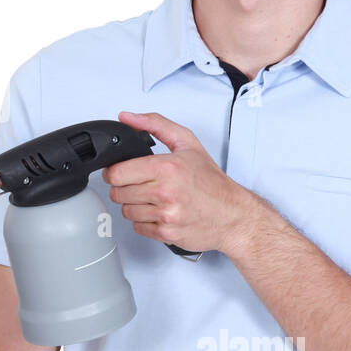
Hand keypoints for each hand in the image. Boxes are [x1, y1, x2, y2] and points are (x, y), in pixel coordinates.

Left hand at [102, 110, 259, 254]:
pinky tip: (160, 212)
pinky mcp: (166, 233)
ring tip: (154, 199)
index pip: (116, 173)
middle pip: (118, 193)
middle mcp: (165, 191)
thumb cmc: (212, 183)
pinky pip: (138, 227)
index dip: (116, 172)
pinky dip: (145, 221)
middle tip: (143, 184)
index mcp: (167, 167)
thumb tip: (127, 117)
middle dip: (126, 188)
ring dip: (135, 205)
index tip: (124, 171)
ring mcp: (166, 214)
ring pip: (126, 211)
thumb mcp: (187, 143)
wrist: (233, 215)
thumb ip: (155, 125)